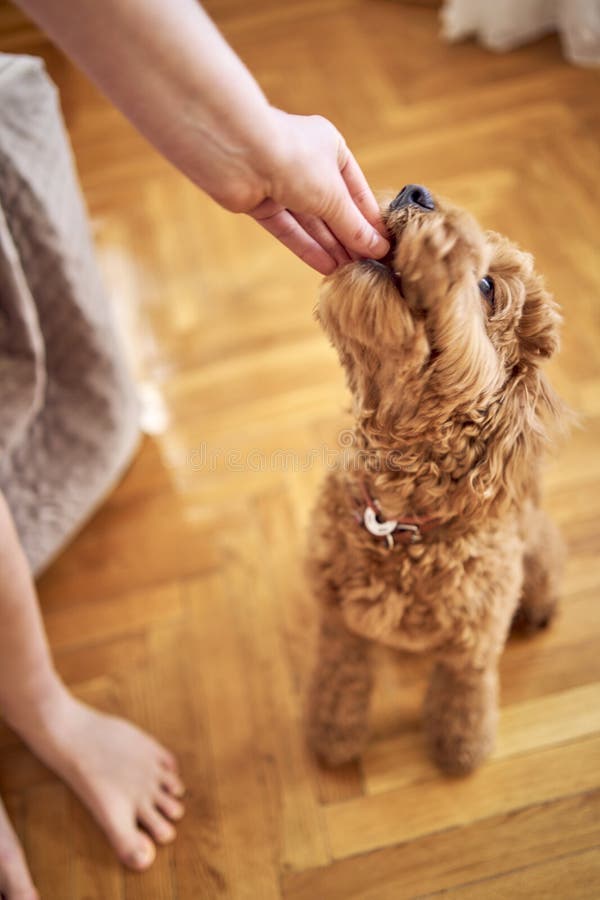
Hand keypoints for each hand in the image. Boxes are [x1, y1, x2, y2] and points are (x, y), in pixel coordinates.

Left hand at [247, 110, 389, 274]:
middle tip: (368, 268)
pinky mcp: (260, 202)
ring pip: (310, 222)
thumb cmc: (293, 159)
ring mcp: (281, 183)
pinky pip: (289, 229)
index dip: (369, 220)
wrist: (237, 152)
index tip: (384, 248)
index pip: (356, 191)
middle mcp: (306, 164)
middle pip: (333, 209)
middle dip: (349, 238)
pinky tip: (326, 267)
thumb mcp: (333, 196)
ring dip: (330, 247)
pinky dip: (306, 247)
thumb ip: (353, 226)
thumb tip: (377, 249)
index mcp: (330, 148)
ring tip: (351, 273)